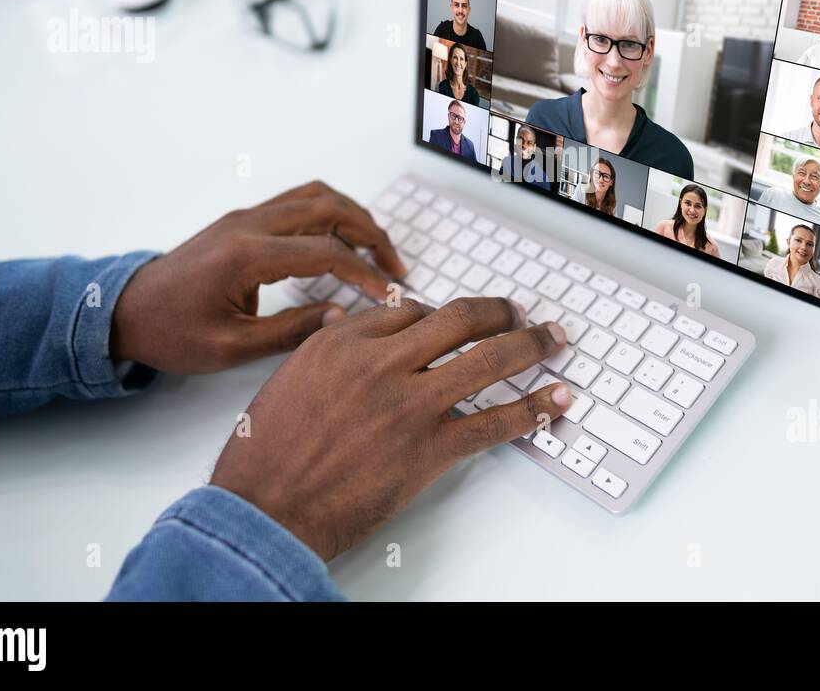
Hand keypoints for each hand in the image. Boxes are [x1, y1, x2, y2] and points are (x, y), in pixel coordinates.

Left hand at [110, 181, 404, 372]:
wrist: (124, 312)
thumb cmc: (170, 334)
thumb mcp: (231, 348)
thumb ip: (291, 332)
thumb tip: (344, 319)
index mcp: (245, 256)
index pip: (325, 251)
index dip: (365, 274)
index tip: (390, 297)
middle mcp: (247, 224)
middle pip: (328, 208)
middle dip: (371, 234)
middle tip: (396, 268)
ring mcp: (244, 217)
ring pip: (315, 196)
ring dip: (353, 217)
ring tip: (377, 251)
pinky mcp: (242, 220)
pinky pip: (297, 201)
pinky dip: (330, 215)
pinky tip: (343, 243)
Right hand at [210, 296, 571, 560]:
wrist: (265, 509)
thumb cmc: (267, 453)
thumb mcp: (289, 377)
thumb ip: (331, 348)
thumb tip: (357, 323)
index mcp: (342, 341)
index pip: (411, 311)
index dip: (442, 317)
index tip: (461, 322)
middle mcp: (380, 363)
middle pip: (459, 320)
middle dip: (500, 312)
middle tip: (520, 313)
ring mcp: (408, 405)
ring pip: (487, 361)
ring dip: (530, 346)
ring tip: (553, 339)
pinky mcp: (428, 449)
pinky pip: (493, 422)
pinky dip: (531, 409)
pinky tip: (554, 401)